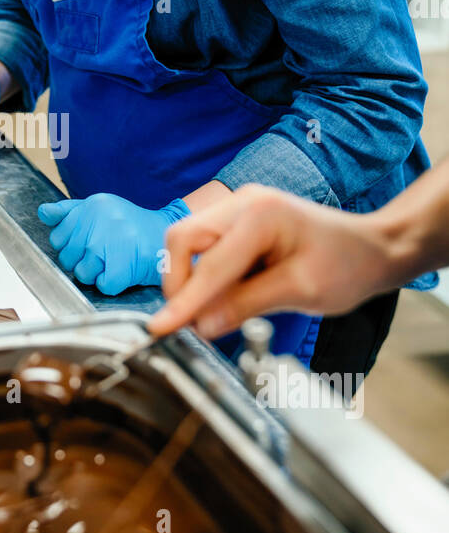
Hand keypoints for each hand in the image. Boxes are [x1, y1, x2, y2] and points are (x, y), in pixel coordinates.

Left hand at [38, 193, 190, 294]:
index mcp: (92, 207)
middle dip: (82, 260)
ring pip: (82, 274)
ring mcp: (109, 246)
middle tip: (104, 252)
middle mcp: (99, 224)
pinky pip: (102, 285)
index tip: (88, 242)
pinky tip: (122, 270)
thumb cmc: (131, 225)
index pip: (57, 238)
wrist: (167, 237)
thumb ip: (69, 211)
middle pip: (67, 259)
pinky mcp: (122, 267)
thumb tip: (43, 212)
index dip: (71, 246)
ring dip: (97, 274)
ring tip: (114, 261)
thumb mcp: (100, 208)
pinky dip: (111, 283)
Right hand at [147, 183, 395, 339]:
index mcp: (260, 215)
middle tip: (191, 323)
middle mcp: (242, 203)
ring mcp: (238, 209)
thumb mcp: (301, 291)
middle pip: (183, 241)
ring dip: (193, 281)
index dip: (184, 302)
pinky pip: (206, 249)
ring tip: (217, 311)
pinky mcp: (238, 222)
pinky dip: (207, 276)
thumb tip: (201, 325)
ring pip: (189, 245)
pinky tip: (230, 296)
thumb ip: (246, 305)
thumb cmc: (348, 264)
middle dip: (180, 285)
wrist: (373, 248)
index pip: (209, 264)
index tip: (161, 330)